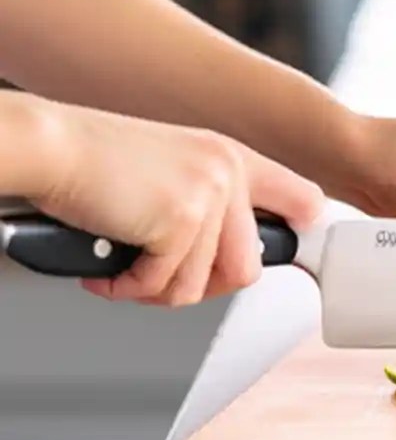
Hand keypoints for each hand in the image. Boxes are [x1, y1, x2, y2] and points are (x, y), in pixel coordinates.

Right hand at [27, 99, 324, 305]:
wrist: (49, 147)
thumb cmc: (95, 160)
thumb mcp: (173, 167)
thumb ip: (211, 201)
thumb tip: (232, 257)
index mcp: (231, 157)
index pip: (303, 198)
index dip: (301, 229)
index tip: (293, 243)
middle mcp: (228, 172)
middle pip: (247, 269)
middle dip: (202, 288)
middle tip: (163, 279)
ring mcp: (207, 196)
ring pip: (201, 287)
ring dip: (156, 292)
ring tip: (125, 272)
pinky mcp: (179, 221)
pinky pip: (163, 286)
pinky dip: (127, 288)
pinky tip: (105, 272)